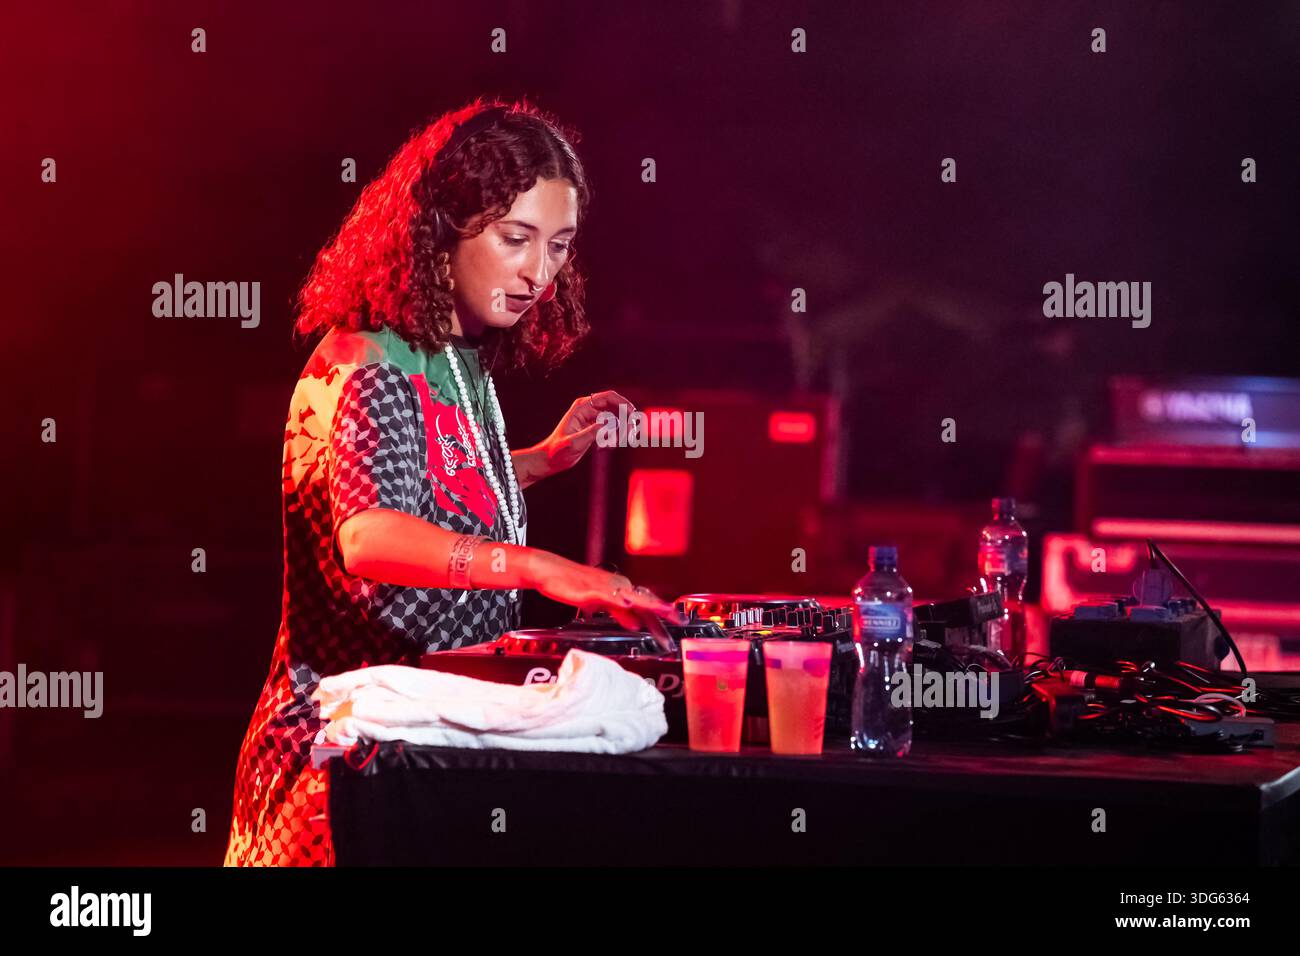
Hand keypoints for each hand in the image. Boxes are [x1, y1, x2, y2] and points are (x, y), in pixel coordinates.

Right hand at [528, 551, 680, 630]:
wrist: (548, 571)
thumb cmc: (572, 585)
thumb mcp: (599, 604)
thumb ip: (619, 613)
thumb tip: (637, 624)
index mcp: (620, 588)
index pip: (646, 603)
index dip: (663, 614)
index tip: (679, 623)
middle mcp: (617, 585)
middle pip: (645, 601)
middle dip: (664, 612)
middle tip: (681, 621)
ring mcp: (605, 586)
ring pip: (632, 598)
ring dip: (650, 606)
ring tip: (665, 612)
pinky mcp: (591, 589)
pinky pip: (608, 597)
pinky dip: (620, 601)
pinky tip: (629, 605)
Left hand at [540, 390, 634, 474]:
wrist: (549, 460)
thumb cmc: (557, 451)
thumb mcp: (574, 443)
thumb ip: (591, 433)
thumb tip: (609, 424)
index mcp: (582, 407)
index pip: (608, 397)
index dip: (623, 403)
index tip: (632, 415)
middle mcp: (588, 409)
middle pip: (615, 405)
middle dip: (625, 416)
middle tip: (630, 431)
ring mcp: (592, 418)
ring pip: (615, 416)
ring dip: (622, 426)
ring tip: (620, 440)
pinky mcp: (594, 428)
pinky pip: (612, 427)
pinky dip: (616, 434)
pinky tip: (612, 444)